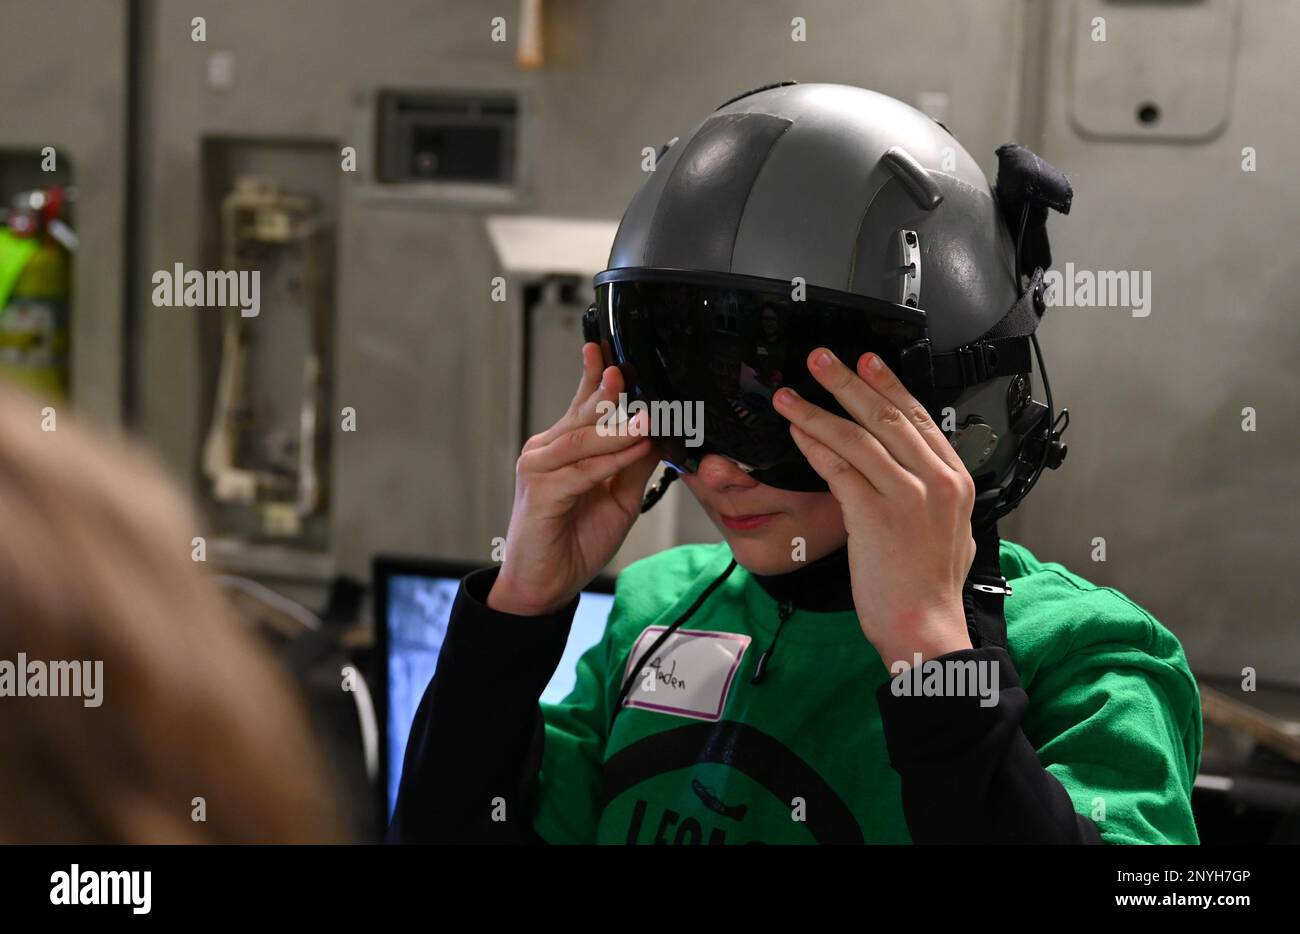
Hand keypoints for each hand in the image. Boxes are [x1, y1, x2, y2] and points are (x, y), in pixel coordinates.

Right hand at [487, 343, 660, 615]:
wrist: (545, 585)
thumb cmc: (576, 539)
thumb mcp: (619, 497)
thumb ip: (634, 463)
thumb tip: (659, 434)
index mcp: (565, 447)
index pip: (582, 402)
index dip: (596, 374)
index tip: (611, 349)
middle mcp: (546, 451)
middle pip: (583, 415)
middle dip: (609, 392)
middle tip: (631, 372)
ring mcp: (539, 470)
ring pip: (582, 440)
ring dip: (616, 429)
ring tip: (646, 418)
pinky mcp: (539, 495)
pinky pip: (579, 472)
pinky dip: (607, 461)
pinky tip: (631, 450)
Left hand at [773, 348, 975, 666]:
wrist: (925, 627)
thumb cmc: (932, 589)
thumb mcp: (953, 531)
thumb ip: (935, 495)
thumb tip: (917, 470)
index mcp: (955, 480)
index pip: (920, 417)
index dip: (889, 385)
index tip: (867, 363)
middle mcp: (934, 480)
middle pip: (887, 416)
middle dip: (849, 382)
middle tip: (821, 359)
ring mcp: (905, 495)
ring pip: (857, 437)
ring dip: (817, 410)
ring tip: (790, 394)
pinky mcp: (874, 514)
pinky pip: (838, 468)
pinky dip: (813, 445)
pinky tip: (795, 433)